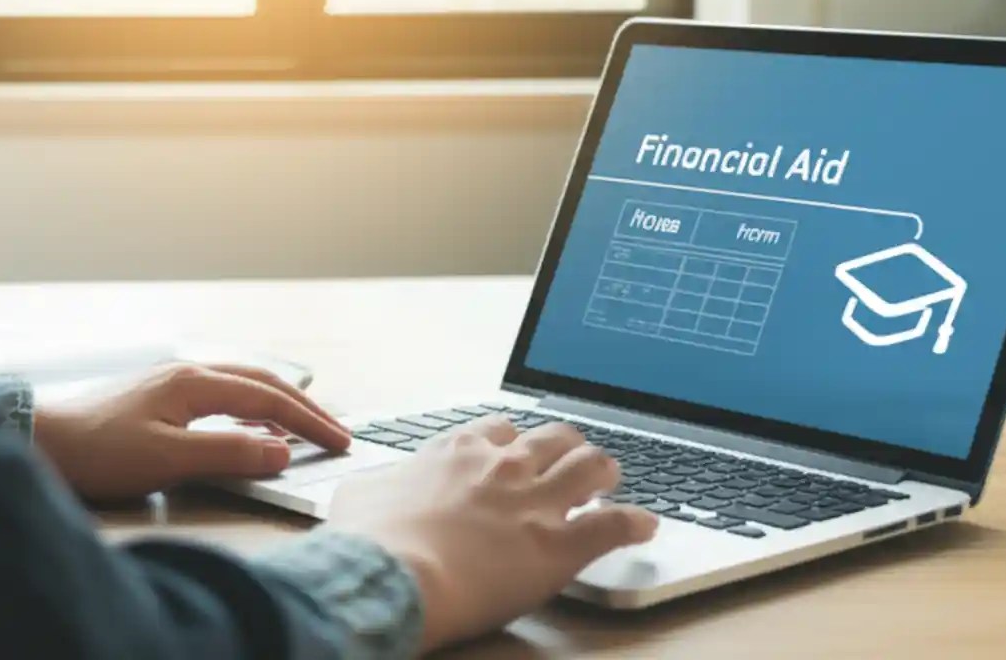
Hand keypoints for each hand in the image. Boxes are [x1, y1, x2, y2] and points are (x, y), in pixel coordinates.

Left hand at [33, 363, 349, 499]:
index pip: (269, 399)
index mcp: (195, 382)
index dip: (309, 422)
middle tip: (338, 432)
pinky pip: (222, 398)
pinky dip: (252, 412)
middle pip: (263, 384)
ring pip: (243, 387)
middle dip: (305, 408)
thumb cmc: (96, 452)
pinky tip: (252, 431)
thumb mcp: (168, 459)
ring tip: (306, 427)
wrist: (36, 443)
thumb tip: (282, 451)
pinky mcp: (158, 399)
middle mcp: (187, 374)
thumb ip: (229, 454)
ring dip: (280, 406)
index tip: (340, 442)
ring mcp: (171, 383)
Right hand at [328, 415, 657, 651]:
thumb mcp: (359, 496)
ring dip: (603, 471)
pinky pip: (613, 525)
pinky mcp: (558, 545)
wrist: (390, 574)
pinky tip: (645, 526)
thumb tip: (371, 489)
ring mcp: (535, 502)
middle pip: (553, 438)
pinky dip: (634, 524)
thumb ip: (377, 485)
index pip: (497, 431)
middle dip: (566, 447)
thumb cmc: (367, 541)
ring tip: (609, 479)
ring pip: (591, 466)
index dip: (510, 443)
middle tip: (570, 462)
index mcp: (457, 452)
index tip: (513, 453)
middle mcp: (503, 466)